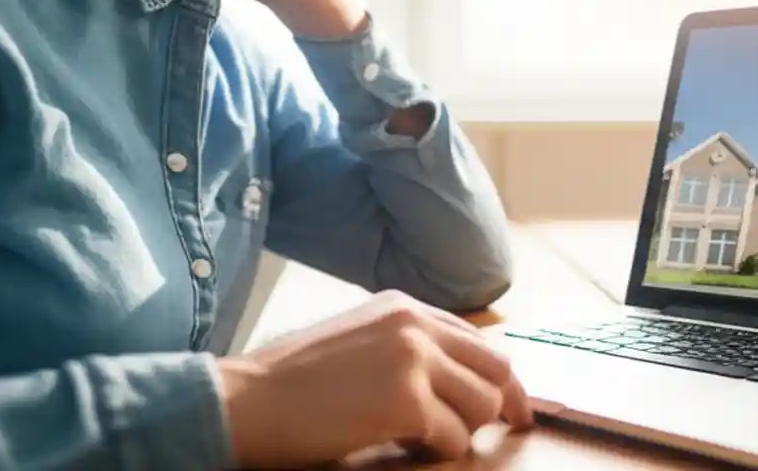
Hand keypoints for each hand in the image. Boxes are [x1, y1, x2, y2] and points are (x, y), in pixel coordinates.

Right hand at [217, 290, 532, 467]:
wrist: (245, 400)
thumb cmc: (289, 380)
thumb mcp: (357, 340)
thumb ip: (406, 347)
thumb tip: (455, 380)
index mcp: (404, 306)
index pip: (477, 339)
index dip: (500, 376)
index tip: (513, 404)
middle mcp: (416, 325)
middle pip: (496, 367)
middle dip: (504, 404)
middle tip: (504, 432)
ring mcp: (414, 361)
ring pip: (482, 405)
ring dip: (463, 432)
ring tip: (425, 440)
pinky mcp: (407, 402)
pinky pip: (454, 437)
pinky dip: (439, 452)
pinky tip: (408, 449)